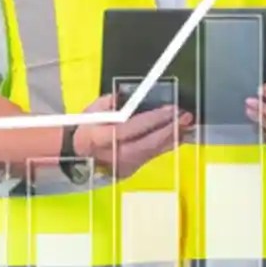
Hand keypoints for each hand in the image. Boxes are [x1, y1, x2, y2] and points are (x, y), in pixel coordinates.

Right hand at [76, 94, 193, 179]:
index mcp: (101, 138)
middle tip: (185, 117)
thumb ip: (109, 102)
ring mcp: (124, 165)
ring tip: (188, 125)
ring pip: (153, 152)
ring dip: (173, 137)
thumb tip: (128, 96)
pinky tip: (180, 136)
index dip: (152, 119)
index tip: (170, 109)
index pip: (131, 129)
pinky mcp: (131, 170)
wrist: (77, 155)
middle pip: (147, 143)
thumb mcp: (91, 111)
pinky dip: (168, 145)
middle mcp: (114, 155)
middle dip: (170, 129)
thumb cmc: (86, 130)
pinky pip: (153, 156)